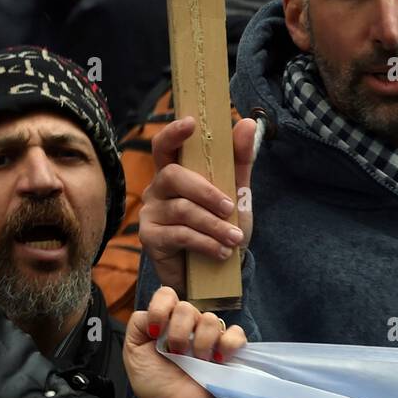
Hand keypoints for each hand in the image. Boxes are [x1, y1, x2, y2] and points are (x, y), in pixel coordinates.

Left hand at [124, 286, 246, 397]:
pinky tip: (217, 360)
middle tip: (175, 353)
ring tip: (195, 361)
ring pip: (210, 319)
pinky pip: (236, 334)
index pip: (167, 294)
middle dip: (178, 333)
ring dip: (200, 344)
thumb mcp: (133, 351)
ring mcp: (209, 337)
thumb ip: (137, 323)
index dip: (161, 309)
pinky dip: (227, 345)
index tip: (155, 332)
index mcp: (166, 321)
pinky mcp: (228, 350)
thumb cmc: (153, 383)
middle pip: (187, 307)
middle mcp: (188, 325)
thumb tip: (152, 312)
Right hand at [139, 115, 255, 294]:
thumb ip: (239, 160)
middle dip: (206, 191)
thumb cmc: (220, 227)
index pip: (165, 145)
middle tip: (230, 207)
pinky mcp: (150, 238)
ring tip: (234, 238)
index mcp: (175, 172)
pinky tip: (222, 252)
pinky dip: (206, 242)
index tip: (191, 123)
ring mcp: (150, 213)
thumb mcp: (236, 193)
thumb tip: (247, 122)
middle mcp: (157, 188)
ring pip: (182, 209)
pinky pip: (179, 234)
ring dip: (213, 225)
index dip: (173, 132)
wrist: (214, 275)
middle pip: (174, 176)